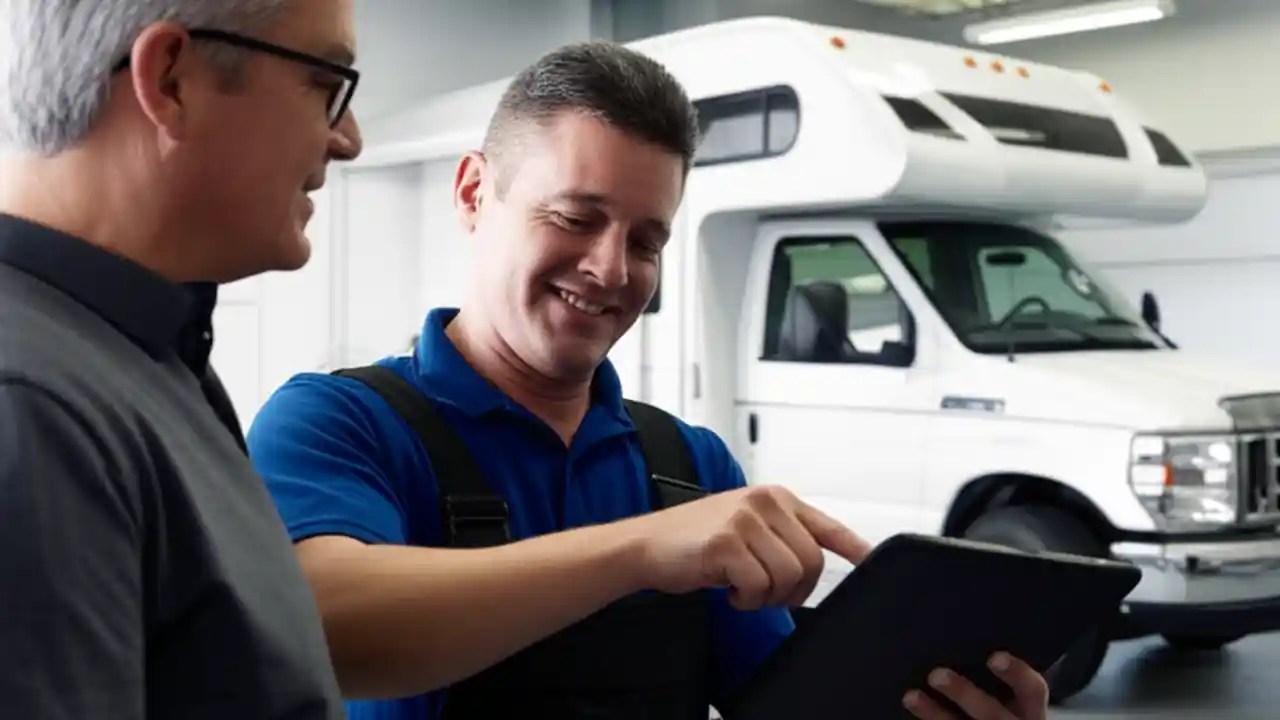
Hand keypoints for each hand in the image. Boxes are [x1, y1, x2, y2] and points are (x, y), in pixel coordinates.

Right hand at [624, 485, 872, 609]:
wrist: (645, 544)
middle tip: (763, 592)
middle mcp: (764, 502)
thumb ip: (779, 535)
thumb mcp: (744, 526)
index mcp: (775, 498)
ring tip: (740, 587)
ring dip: (766, 596)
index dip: (855, 548)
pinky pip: (757, 587)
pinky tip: (725, 589)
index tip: (872, 562)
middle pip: (811, 562)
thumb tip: (814, 562)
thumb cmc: (695, 542)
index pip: (827, 525)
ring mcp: (745, 519)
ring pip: (787, 577)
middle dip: (792, 590)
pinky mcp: (727, 542)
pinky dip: (745, 600)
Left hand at [903, 652, 1048, 719]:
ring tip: (911, 696)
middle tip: (935, 674)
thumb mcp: (1013, 697)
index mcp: (1030, 709)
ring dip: (934, 714)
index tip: (994, 657)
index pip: (1032, 689)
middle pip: (992, 713)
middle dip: (964, 694)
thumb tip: (959, 629)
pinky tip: (911, 705)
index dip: (1016, 673)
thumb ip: (994, 674)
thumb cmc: (1004, 705)